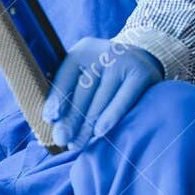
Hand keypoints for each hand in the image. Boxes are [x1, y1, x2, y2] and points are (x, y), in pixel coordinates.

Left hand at [43, 38, 162, 146]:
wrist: (144, 60)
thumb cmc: (106, 74)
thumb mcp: (86, 72)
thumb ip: (69, 90)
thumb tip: (51, 120)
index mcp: (83, 50)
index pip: (65, 77)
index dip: (57, 98)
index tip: (49, 119)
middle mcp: (103, 53)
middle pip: (83, 91)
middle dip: (70, 118)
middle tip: (61, 140)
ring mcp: (124, 62)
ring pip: (101, 99)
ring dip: (87, 125)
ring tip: (76, 144)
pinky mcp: (141, 74)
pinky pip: (123, 100)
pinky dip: (111, 117)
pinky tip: (99, 132)